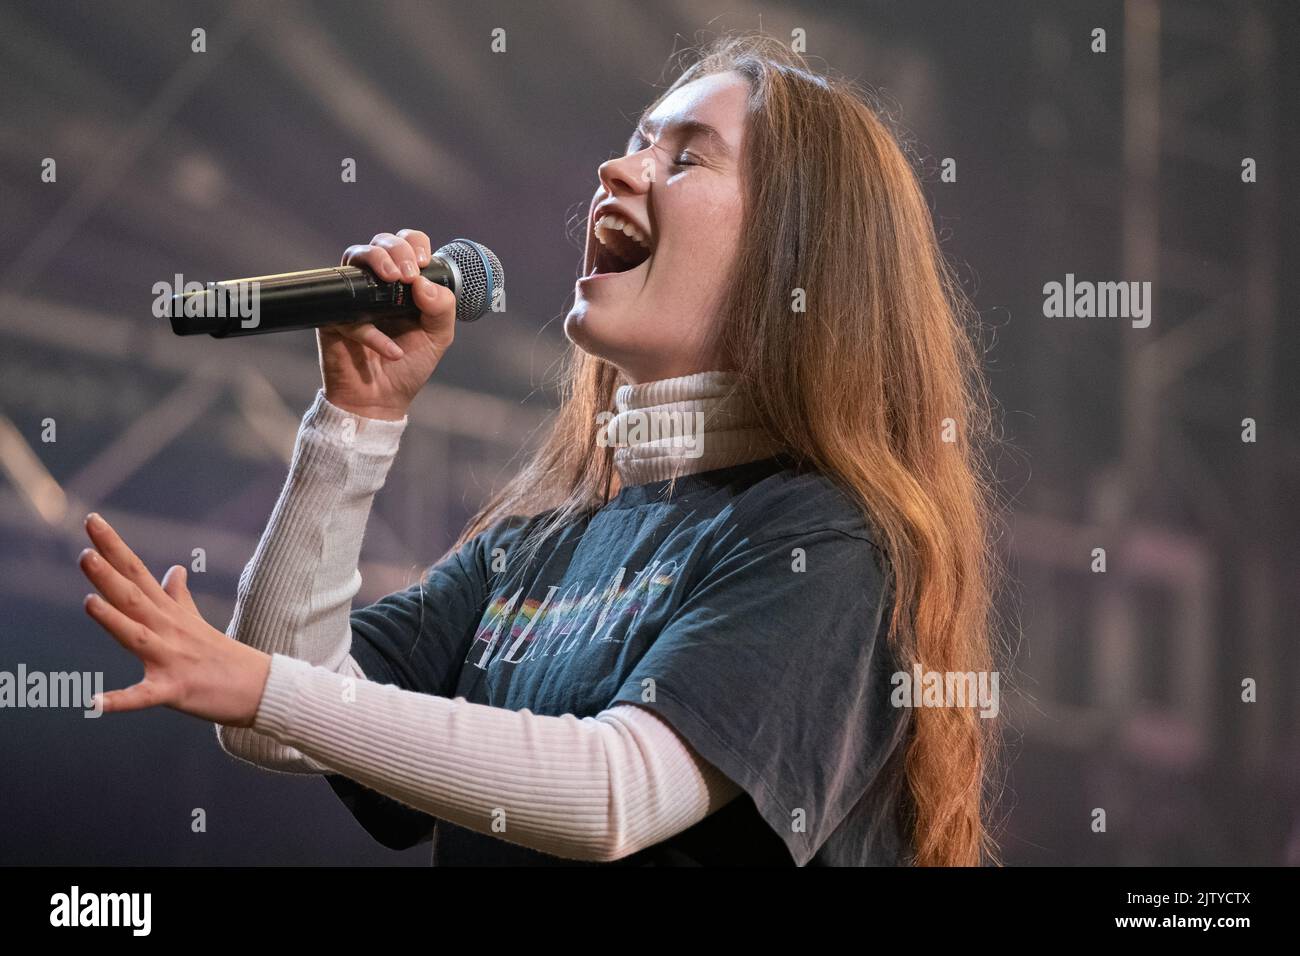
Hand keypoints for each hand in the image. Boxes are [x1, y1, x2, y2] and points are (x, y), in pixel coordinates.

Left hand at [77, 512, 270, 727]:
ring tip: (89, 602)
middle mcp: (169, 630)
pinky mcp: (175, 690)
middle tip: (85, 553)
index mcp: (170, 613)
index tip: (92, 520)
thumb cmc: (224, 656)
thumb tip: (175, 569)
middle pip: (134, 598)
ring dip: (114, 621)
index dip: (114, 547)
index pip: (138, 573)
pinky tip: (92, 703)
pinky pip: (144, 696)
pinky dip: (120, 700)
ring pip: (138, 637)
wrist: (261, 687)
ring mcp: (172, 659)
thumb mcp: (197, 621)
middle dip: (108, 576)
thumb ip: (178, 596)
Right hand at [319, 228, 457, 419]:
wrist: (380, 401)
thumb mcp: (437, 337)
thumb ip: (442, 309)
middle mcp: (377, 285)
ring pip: (354, 257)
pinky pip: (347, 310)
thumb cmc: (408, 366)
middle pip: (379, 242)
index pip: (407, 245)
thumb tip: (425, 284)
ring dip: (377, 261)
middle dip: (395, 248)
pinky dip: (371, 331)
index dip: (413, 243)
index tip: (423, 263)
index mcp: (405, 284)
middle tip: (407, 274)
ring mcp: (354, 297)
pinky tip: (391, 349)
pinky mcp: (333, 317)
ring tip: (395, 280)